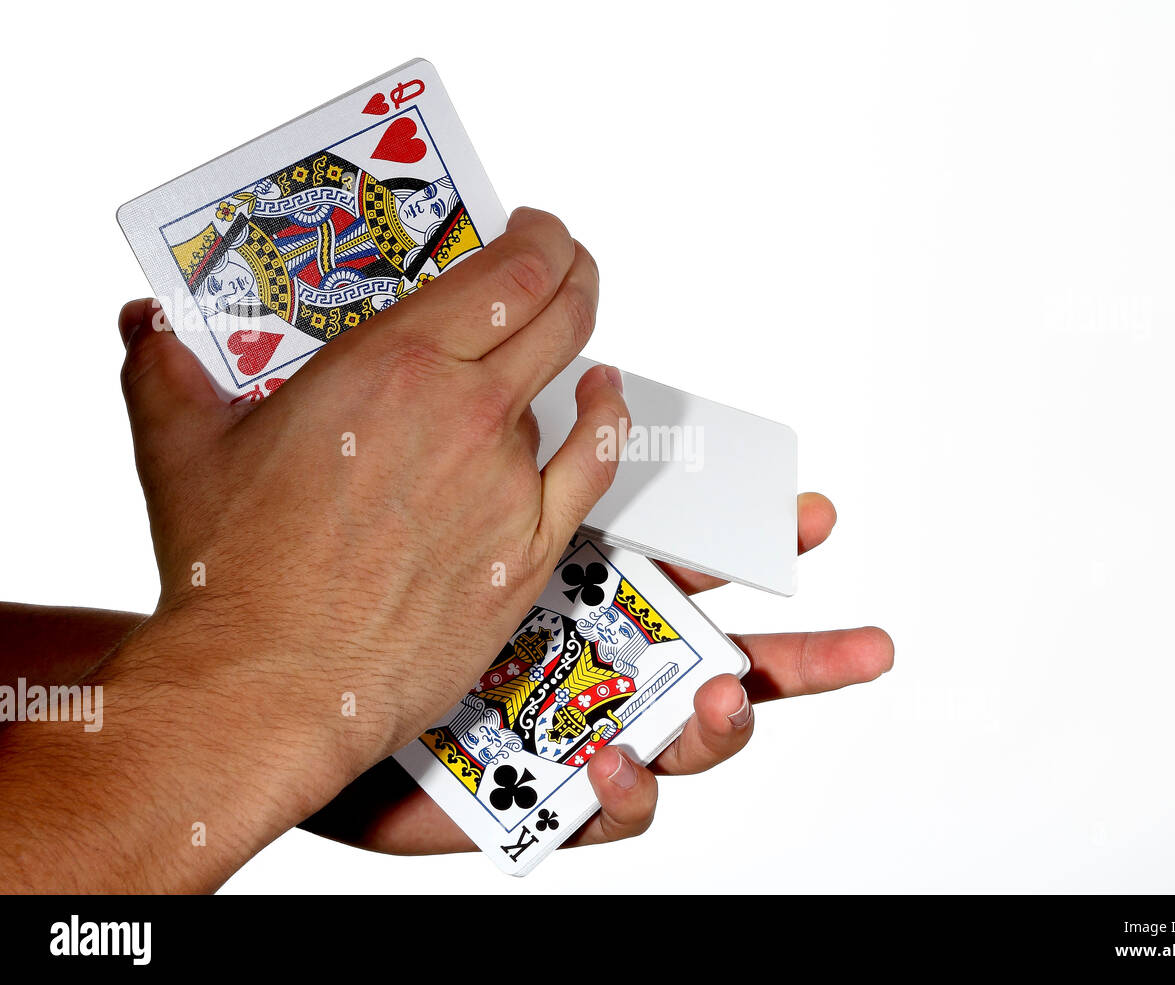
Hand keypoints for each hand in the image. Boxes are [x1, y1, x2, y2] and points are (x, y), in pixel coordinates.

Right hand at [115, 208, 625, 815]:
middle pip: (559, 312)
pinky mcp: (527, 551)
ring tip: (567, 339)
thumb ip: (169, 369)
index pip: (508, 271)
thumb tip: (149, 330)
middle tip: (562, 261)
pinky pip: (592, 470)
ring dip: (574, 352)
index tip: (535, 229)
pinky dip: (605, 424)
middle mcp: (466, 415)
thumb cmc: (235, 577)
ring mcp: (506, 484)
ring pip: (571, 391)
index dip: (539, 238)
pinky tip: (603, 402)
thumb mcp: (182, 447)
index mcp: (395, 366)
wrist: (272, 684)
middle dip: (571, 272)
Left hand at [299, 492, 893, 853]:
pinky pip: (606, 813)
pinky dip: (629, 795)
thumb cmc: (335, 599)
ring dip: (727, 722)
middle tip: (863, 643)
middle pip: (709, 659)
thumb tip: (524, 376)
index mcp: (569, 583)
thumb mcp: (422, 505)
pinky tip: (614, 766)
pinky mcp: (535, 797)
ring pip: (682, 740)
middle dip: (794, 645)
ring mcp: (569, 727)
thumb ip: (484, 449)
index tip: (806, 517)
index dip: (745, 547)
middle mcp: (587, 658)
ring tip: (727, 699)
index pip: (677, 562)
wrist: (275, 700)